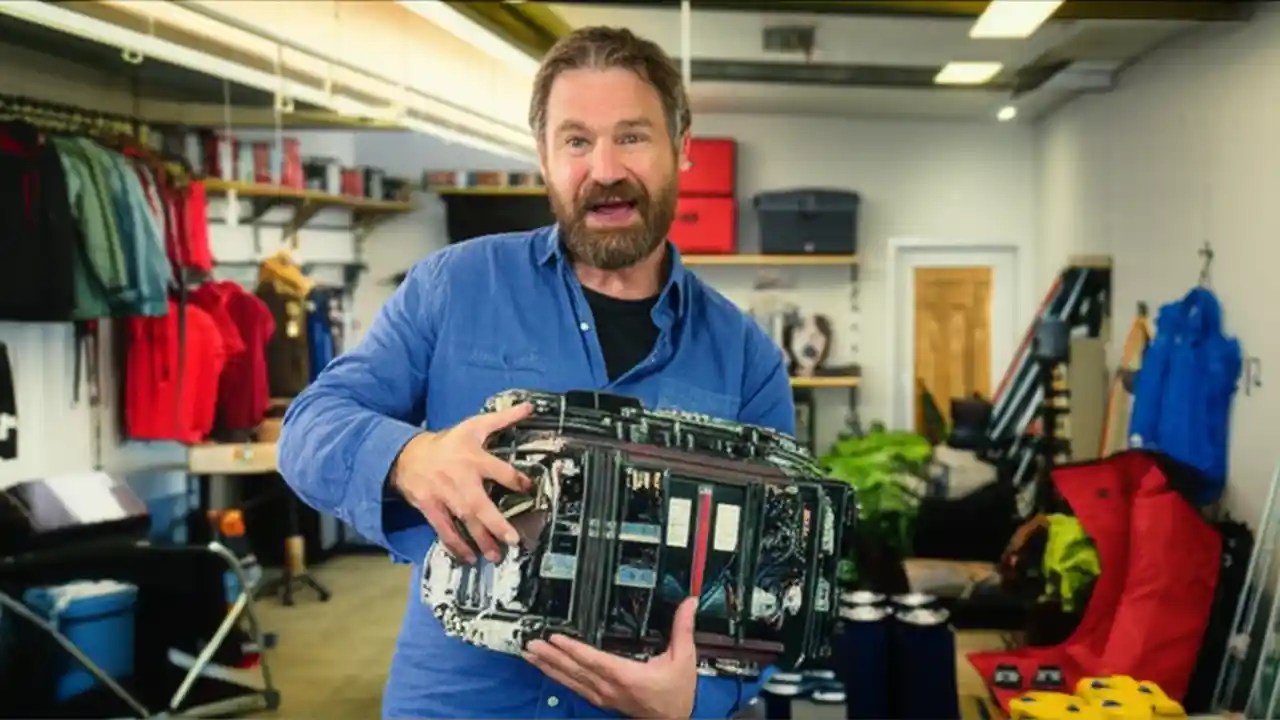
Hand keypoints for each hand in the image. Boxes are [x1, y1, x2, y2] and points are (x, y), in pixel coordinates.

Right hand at [391, 402, 533, 563]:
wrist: (408, 454)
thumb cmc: (448, 442)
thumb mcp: (474, 425)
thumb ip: (503, 419)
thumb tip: (529, 407)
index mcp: (474, 458)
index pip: (500, 471)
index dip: (516, 480)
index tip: (530, 489)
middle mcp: (460, 478)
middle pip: (479, 504)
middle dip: (495, 524)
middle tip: (513, 540)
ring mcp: (443, 495)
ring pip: (463, 520)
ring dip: (479, 540)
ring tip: (496, 556)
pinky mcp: (429, 507)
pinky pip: (444, 530)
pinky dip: (455, 545)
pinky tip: (468, 558)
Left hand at [524, 597, 698, 718]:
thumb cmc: (676, 693)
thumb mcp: (684, 658)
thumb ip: (683, 628)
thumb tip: (688, 602)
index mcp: (627, 675)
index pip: (593, 659)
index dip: (572, 648)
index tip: (555, 637)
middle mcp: (610, 687)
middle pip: (575, 670)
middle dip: (551, 656)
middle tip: (531, 643)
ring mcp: (603, 696)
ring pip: (570, 680)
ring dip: (549, 667)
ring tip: (529, 654)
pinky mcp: (601, 700)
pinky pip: (574, 687)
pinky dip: (558, 677)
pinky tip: (546, 669)